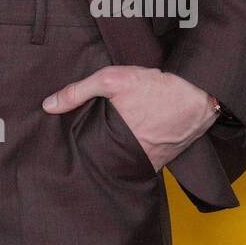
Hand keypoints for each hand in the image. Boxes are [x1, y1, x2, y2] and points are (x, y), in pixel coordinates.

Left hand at [42, 65, 218, 172]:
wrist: (197, 94)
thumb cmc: (154, 86)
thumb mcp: (111, 80)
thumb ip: (78, 92)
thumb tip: (48, 105)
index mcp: (116, 143)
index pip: (88, 156)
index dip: (77, 151)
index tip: (65, 147)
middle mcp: (134, 159)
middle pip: (106, 162)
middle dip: (95, 156)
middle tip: (79, 150)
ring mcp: (152, 162)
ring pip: (124, 163)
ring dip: (115, 157)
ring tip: (102, 148)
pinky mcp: (164, 159)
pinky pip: (144, 162)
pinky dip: (134, 155)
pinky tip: (127, 144)